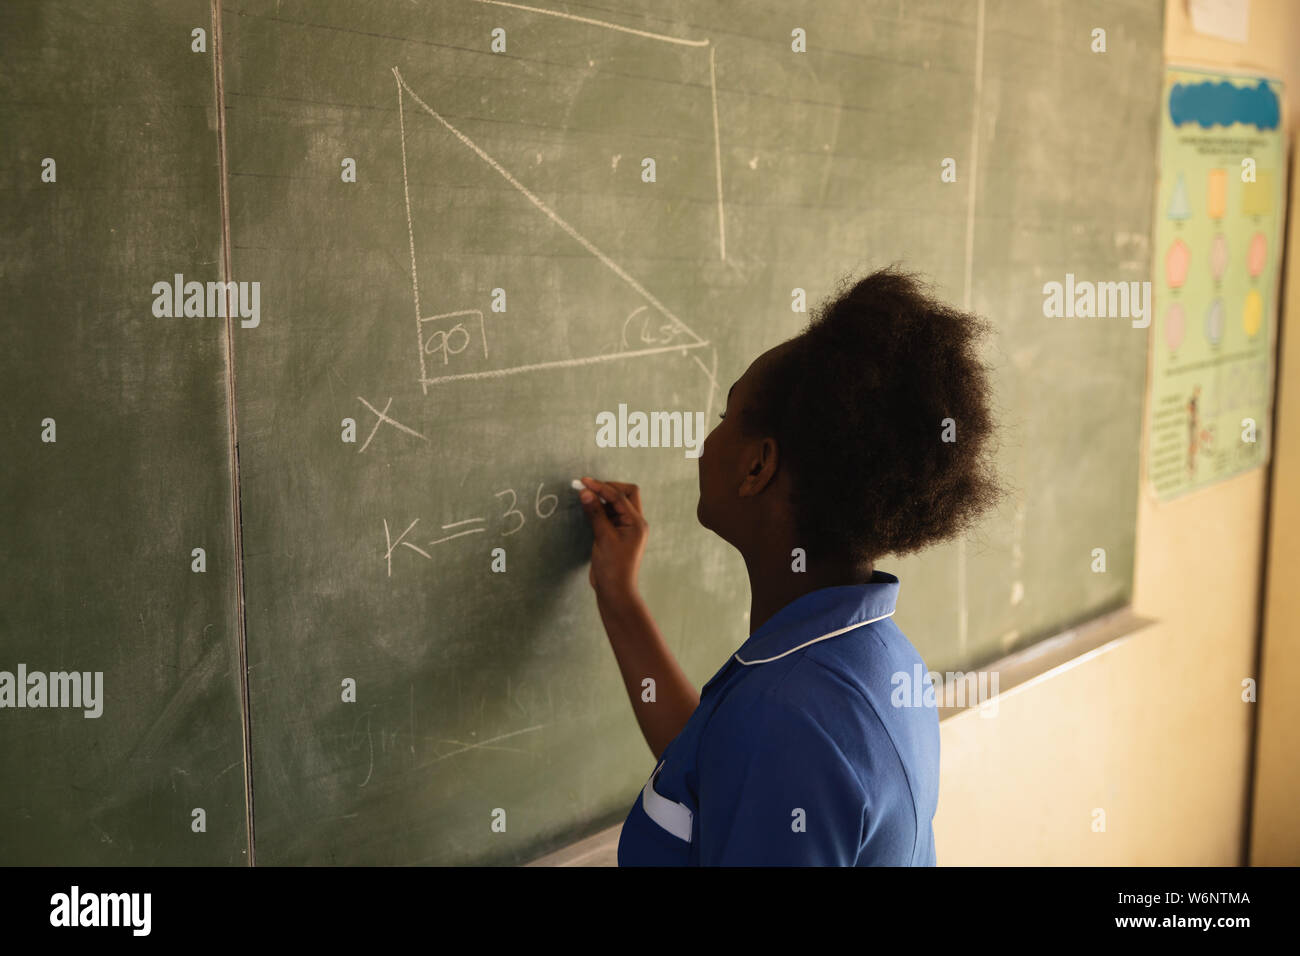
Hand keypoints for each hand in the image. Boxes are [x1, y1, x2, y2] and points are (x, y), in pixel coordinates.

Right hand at [577, 476, 647, 598]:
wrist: (615, 591)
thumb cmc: (613, 567)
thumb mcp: (603, 537)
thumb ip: (595, 513)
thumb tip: (585, 492)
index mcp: (636, 522)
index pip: (620, 495)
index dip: (601, 487)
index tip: (583, 482)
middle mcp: (634, 522)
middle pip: (625, 494)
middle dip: (607, 488)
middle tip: (587, 488)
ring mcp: (626, 528)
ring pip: (616, 504)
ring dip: (602, 498)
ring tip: (584, 496)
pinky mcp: (616, 535)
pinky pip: (609, 515)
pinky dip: (599, 509)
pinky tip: (588, 508)